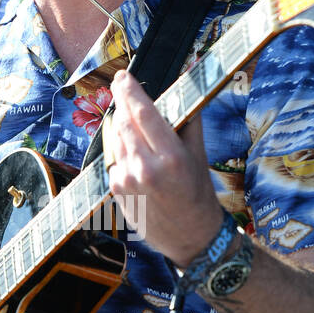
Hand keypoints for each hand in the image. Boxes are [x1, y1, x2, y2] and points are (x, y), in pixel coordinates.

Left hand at [104, 70, 222, 266]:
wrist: (191, 236)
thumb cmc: (198, 193)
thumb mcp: (199, 155)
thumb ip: (187, 121)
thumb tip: (182, 90)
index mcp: (171, 157)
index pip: (143, 113)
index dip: (130, 91)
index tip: (123, 76)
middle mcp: (146, 169)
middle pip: (124, 123)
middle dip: (123, 105)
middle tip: (124, 91)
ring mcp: (128, 182)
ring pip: (115, 140)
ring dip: (122, 128)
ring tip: (137, 130)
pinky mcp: (116, 191)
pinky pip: (114, 160)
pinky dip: (121, 152)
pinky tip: (137, 160)